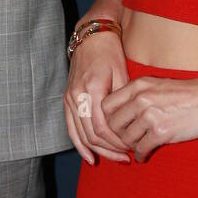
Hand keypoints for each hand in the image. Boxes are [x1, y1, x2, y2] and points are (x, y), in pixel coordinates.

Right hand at [64, 30, 131, 164]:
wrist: (91, 38)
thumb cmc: (111, 54)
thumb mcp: (122, 74)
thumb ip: (122, 101)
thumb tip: (129, 128)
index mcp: (91, 89)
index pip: (101, 127)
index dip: (116, 142)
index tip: (131, 149)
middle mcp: (76, 96)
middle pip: (90, 135)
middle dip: (109, 150)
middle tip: (126, 158)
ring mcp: (69, 99)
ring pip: (80, 135)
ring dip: (97, 150)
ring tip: (114, 159)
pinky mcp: (67, 100)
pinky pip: (71, 128)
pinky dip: (80, 145)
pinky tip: (90, 157)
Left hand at [102, 74, 197, 162]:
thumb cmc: (188, 94)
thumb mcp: (158, 86)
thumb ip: (138, 96)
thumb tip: (122, 114)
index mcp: (138, 86)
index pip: (106, 105)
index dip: (108, 120)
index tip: (117, 127)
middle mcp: (140, 99)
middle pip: (112, 124)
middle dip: (117, 136)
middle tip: (126, 141)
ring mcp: (150, 115)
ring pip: (125, 139)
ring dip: (131, 146)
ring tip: (138, 147)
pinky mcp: (161, 132)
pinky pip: (140, 149)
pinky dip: (141, 155)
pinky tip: (145, 155)